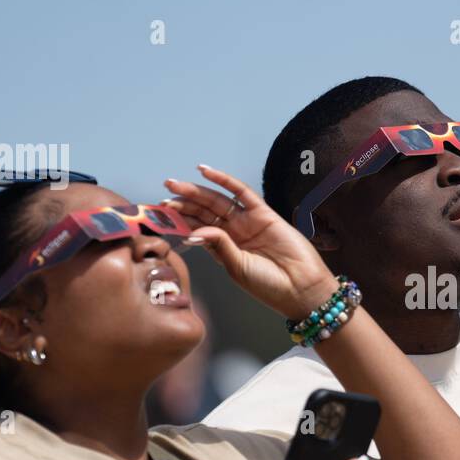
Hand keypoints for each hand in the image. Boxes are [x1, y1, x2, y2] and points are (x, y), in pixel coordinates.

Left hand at [163, 165, 339, 319]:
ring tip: (175, 184)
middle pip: (203, 212)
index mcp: (223, 249)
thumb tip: (195, 230)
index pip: (196, 228)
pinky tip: (205, 172)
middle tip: (163, 192)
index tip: (160, 213)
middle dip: (183, 202)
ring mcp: (247, 222)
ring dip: (196, 191)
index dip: (178, 220)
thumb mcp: (236, 267)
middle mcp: (233, 233)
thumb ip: (218, 246)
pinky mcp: (263, 213)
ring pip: (217, 201)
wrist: (300, 287)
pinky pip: (241, 192)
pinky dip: (224, 181)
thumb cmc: (268, 285)